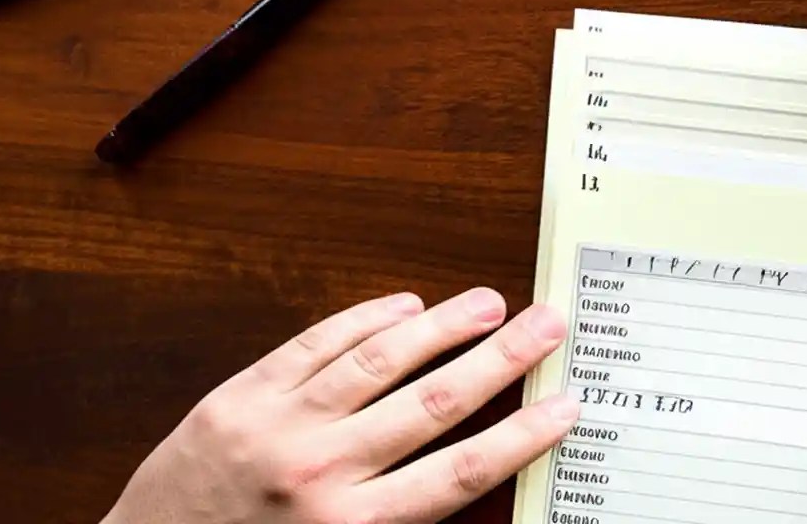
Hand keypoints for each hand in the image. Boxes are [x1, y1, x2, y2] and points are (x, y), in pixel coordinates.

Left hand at [101, 288, 578, 523]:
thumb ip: (398, 519)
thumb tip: (472, 479)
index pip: (460, 474)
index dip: (521, 437)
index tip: (563, 406)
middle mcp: (320, 473)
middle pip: (433, 404)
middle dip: (501, 361)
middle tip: (546, 325)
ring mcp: (279, 425)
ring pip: (378, 361)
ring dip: (442, 327)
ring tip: (489, 303)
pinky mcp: (242, 395)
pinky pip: (315, 344)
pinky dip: (363, 319)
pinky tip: (405, 305)